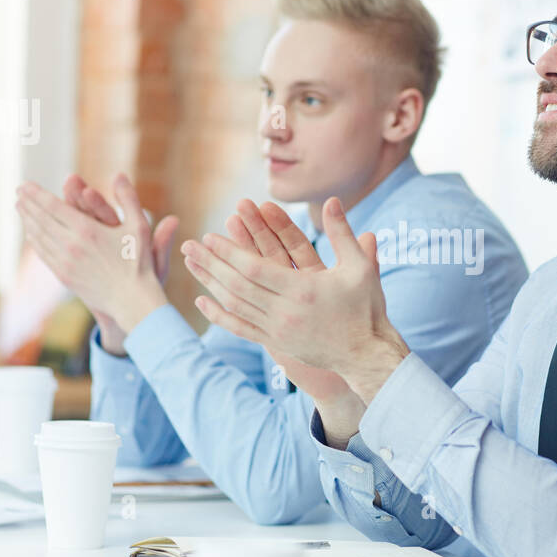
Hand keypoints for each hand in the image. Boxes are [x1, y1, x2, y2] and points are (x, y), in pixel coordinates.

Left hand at [15, 174, 172, 344]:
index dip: (36, 194)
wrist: (132, 301)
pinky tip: (31, 234)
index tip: (25, 185)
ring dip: (27, 220)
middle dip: (28, 204)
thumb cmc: (139, 262)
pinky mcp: (64, 276)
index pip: (53, 206)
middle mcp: (71, 245)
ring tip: (20, 209)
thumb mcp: (139, 226)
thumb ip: (128, 198)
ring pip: (39, 237)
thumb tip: (120, 174)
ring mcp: (65, 262)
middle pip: (41, 220)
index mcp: (87, 230)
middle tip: (18, 192)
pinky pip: (43, 254)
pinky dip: (34, 241)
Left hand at [192, 200, 366, 446]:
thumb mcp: (360, 267)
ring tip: (191, 265)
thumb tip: (333, 200)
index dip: (229, 252)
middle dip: (211, 263)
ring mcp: (278, 330)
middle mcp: (285, 312)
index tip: (210, 236)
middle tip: (189, 245)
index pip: (255, 268)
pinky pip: (241, 328)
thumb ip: (343, 233)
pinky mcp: (277, 343)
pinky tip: (203, 301)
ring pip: (235, 305)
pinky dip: (219, 315)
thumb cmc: (367, 309)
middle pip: (237, 285)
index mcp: (303, 290)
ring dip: (211, 283)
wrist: (367, 355)